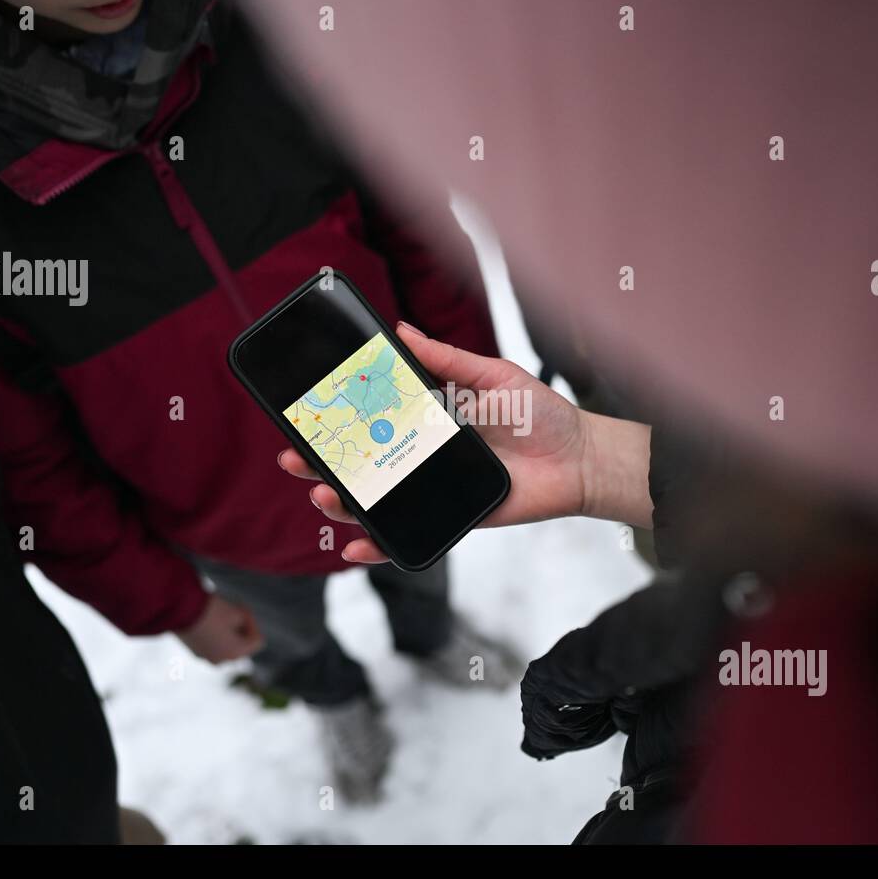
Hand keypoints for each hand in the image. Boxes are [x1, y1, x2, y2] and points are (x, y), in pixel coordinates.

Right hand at [177, 594, 262, 662]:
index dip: (252, 623)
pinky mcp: (194, 652)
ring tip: (220, 613)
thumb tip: (240, 626)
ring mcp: (206, 657)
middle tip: (233, 608)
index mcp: (235, 653)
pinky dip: (214, 634)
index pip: (256, 641)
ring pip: (226, 645)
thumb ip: (244, 621)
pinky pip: (212, 645)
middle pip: (241, 645)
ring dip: (228, 631)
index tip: (240, 608)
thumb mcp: (235, 612)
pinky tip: (208, 619)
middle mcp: (222, 660)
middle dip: (240, 628)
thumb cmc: (210, 610)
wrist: (177, 609)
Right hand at [277, 321, 652, 562]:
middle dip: (323, 460)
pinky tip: (355, 548)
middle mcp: (424, 451)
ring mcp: (434, 487)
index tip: (304, 413)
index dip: (336, 418)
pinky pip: (409, 535)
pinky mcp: (451, 518)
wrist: (581, 460)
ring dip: (342, 502)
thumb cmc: (541, 414)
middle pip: (362, 459)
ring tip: (322, 495)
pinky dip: (380, 546)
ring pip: (376, 499)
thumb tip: (401, 330)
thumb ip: (447, 359)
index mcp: (428, 415)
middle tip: (296, 457)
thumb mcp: (493, 376)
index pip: (371, 416)